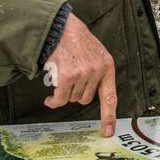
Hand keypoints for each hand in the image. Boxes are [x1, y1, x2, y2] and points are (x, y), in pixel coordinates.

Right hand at [43, 13, 118, 136]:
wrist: (60, 27)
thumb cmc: (76, 41)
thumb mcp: (96, 53)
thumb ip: (97, 72)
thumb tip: (91, 96)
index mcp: (107, 66)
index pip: (110, 97)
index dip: (109, 116)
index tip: (108, 132)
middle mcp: (97, 71)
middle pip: (86, 99)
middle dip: (76, 93)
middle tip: (69, 80)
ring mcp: (82, 74)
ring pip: (72, 99)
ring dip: (65, 93)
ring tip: (60, 77)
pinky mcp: (67, 77)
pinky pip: (60, 99)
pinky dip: (53, 100)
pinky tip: (49, 97)